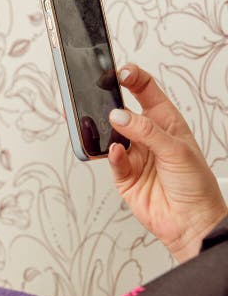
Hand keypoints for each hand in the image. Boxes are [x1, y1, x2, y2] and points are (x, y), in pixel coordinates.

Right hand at [107, 64, 227, 262]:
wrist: (191, 223)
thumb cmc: (196, 185)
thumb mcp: (177, 150)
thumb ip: (146, 131)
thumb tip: (119, 116)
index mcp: (165, 122)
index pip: (146, 90)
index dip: (132, 78)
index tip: (119, 73)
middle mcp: (147, 136)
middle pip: (123, 111)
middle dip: (110, 102)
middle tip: (99, 95)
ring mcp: (133, 155)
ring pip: (111, 135)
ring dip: (107, 131)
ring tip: (108, 126)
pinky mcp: (122, 175)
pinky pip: (110, 159)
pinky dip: (111, 156)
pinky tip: (118, 153)